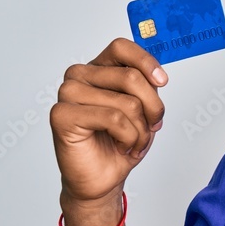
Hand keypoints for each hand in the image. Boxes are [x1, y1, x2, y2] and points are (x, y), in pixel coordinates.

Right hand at [50, 38, 167, 205]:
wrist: (102, 178)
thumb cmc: (120, 143)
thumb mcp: (143, 109)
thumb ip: (146, 87)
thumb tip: (157, 76)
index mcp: (98, 69)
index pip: (122, 47)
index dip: (146, 62)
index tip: (162, 82)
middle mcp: (79, 76)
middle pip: (131, 77)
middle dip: (153, 108)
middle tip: (152, 127)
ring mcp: (67, 94)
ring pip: (127, 102)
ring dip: (141, 130)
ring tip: (133, 142)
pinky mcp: (62, 115)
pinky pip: (113, 118)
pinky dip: (128, 138)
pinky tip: (122, 147)